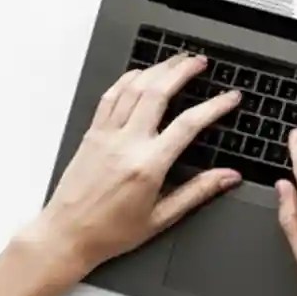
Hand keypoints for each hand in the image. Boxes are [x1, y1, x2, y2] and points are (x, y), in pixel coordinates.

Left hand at [24, 55, 242, 277]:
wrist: (66, 235)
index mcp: (148, 166)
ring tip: (176, 60)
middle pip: (158, 93)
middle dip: (182, 71)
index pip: (189, 124)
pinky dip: (127, 79)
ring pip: (133, 88)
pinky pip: (110, 97)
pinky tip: (140, 74)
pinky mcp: (92, 134)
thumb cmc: (111, 231)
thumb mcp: (162, 217)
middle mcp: (126, 144)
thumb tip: (229, 177)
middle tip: (200, 62)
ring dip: (157, 69)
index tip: (230, 97)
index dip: (215, 106)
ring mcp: (106, 135)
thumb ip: (199, 191)